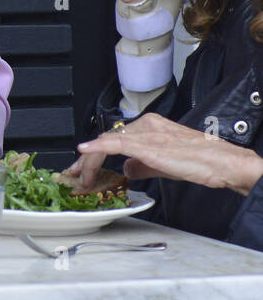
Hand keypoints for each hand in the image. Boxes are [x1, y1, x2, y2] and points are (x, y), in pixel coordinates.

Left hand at [77, 113, 262, 195]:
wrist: (222, 162)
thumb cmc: (201, 161)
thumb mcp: (164, 164)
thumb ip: (142, 165)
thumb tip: (127, 169)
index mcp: (151, 125)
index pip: (115, 138)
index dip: (96, 153)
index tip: (85, 167)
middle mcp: (146, 124)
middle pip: (108, 139)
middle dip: (88, 159)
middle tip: (76, 173)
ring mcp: (146, 132)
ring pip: (108, 142)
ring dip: (90, 160)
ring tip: (81, 175)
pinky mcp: (148, 143)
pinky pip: (116, 143)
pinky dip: (97, 147)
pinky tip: (84, 152)